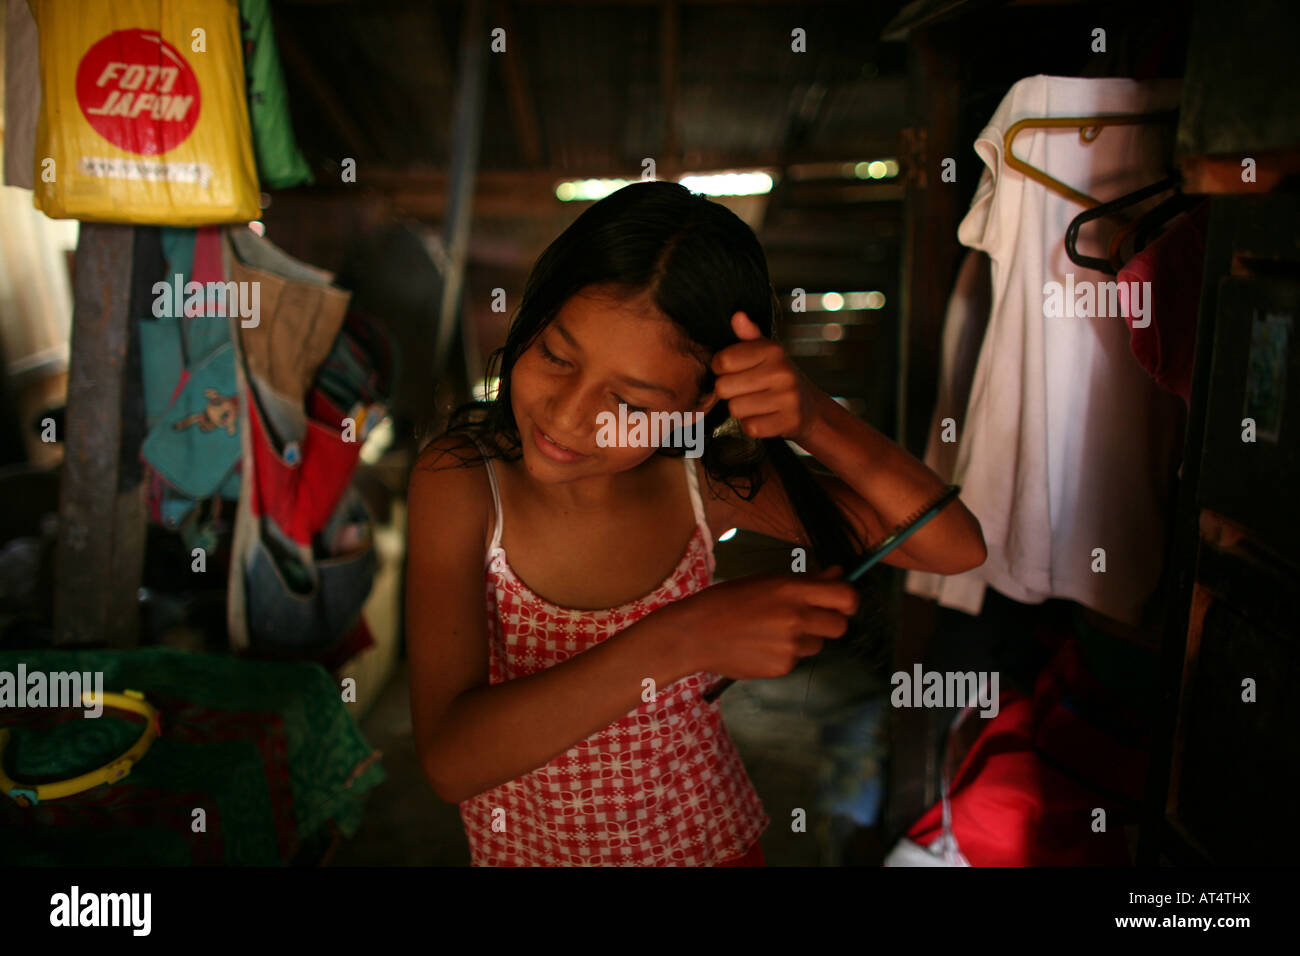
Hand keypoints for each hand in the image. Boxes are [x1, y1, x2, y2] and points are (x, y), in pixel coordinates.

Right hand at [661, 566, 858, 679]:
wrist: (696, 633)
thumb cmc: (729, 600)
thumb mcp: (766, 582)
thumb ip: (807, 582)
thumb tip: (839, 573)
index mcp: (792, 590)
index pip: (846, 597)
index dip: (849, 601)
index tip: (842, 603)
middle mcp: (796, 618)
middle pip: (840, 626)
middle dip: (830, 622)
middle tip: (809, 619)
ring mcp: (790, 646)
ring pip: (818, 645)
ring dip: (804, 639)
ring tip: (773, 632)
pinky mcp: (782, 668)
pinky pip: (797, 660)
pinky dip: (785, 654)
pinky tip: (762, 646)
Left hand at [711, 311, 820, 443]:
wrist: (809, 407)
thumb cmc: (778, 377)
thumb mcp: (766, 352)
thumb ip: (748, 335)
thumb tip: (737, 316)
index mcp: (772, 351)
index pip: (723, 361)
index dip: (720, 368)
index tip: (731, 371)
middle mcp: (781, 372)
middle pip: (724, 387)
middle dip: (729, 392)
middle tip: (745, 390)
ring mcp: (787, 397)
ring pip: (735, 409)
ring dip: (740, 409)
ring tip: (755, 402)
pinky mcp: (788, 421)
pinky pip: (750, 427)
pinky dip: (752, 425)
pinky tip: (763, 416)